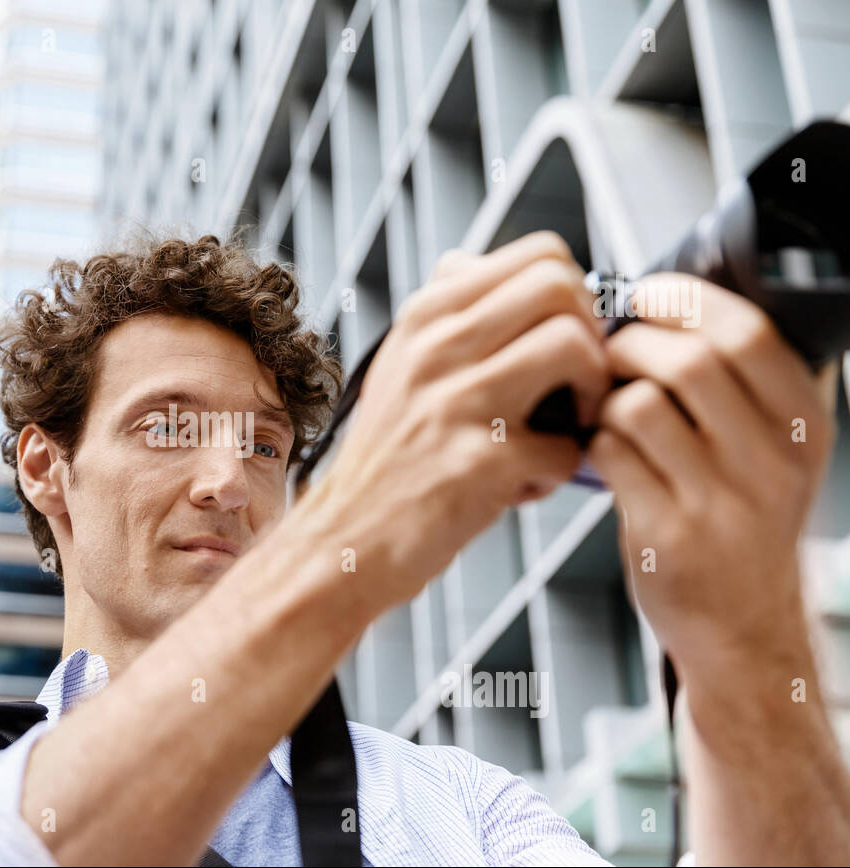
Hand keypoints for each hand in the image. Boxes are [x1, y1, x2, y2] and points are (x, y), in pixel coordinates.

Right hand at [304, 230, 609, 611]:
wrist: (347, 538)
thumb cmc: (390, 457)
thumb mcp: (400, 366)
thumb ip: (443, 315)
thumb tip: (473, 262)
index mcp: (426, 317)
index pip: (540, 253)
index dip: (577, 295)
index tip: (567, 339)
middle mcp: (435, 348)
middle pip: (561, 286)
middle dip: (594, 335)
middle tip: (578, 384)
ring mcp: (455, 403)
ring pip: (574, 347)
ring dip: (594, 395)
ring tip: (568, 429)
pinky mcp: (479, 463)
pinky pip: (568, 448)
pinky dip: (560, 473)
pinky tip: (526, 485)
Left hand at [586, 272, 839, 676]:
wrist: (743, 625)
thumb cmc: (745, 521)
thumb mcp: (779, 449)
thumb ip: (751, 383)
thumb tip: (686, 298)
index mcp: (803, 424)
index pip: (748, 332)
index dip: (685, 299)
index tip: (648, 296)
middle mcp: (772, 461)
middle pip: (689, 360)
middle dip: (631, 342)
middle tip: (610, 352)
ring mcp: (721, 502)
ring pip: (641, 405)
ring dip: (607, 396)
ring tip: (607, 410)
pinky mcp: (668, 534)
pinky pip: (611, 455)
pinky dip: (594, 443)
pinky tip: (603, 454)